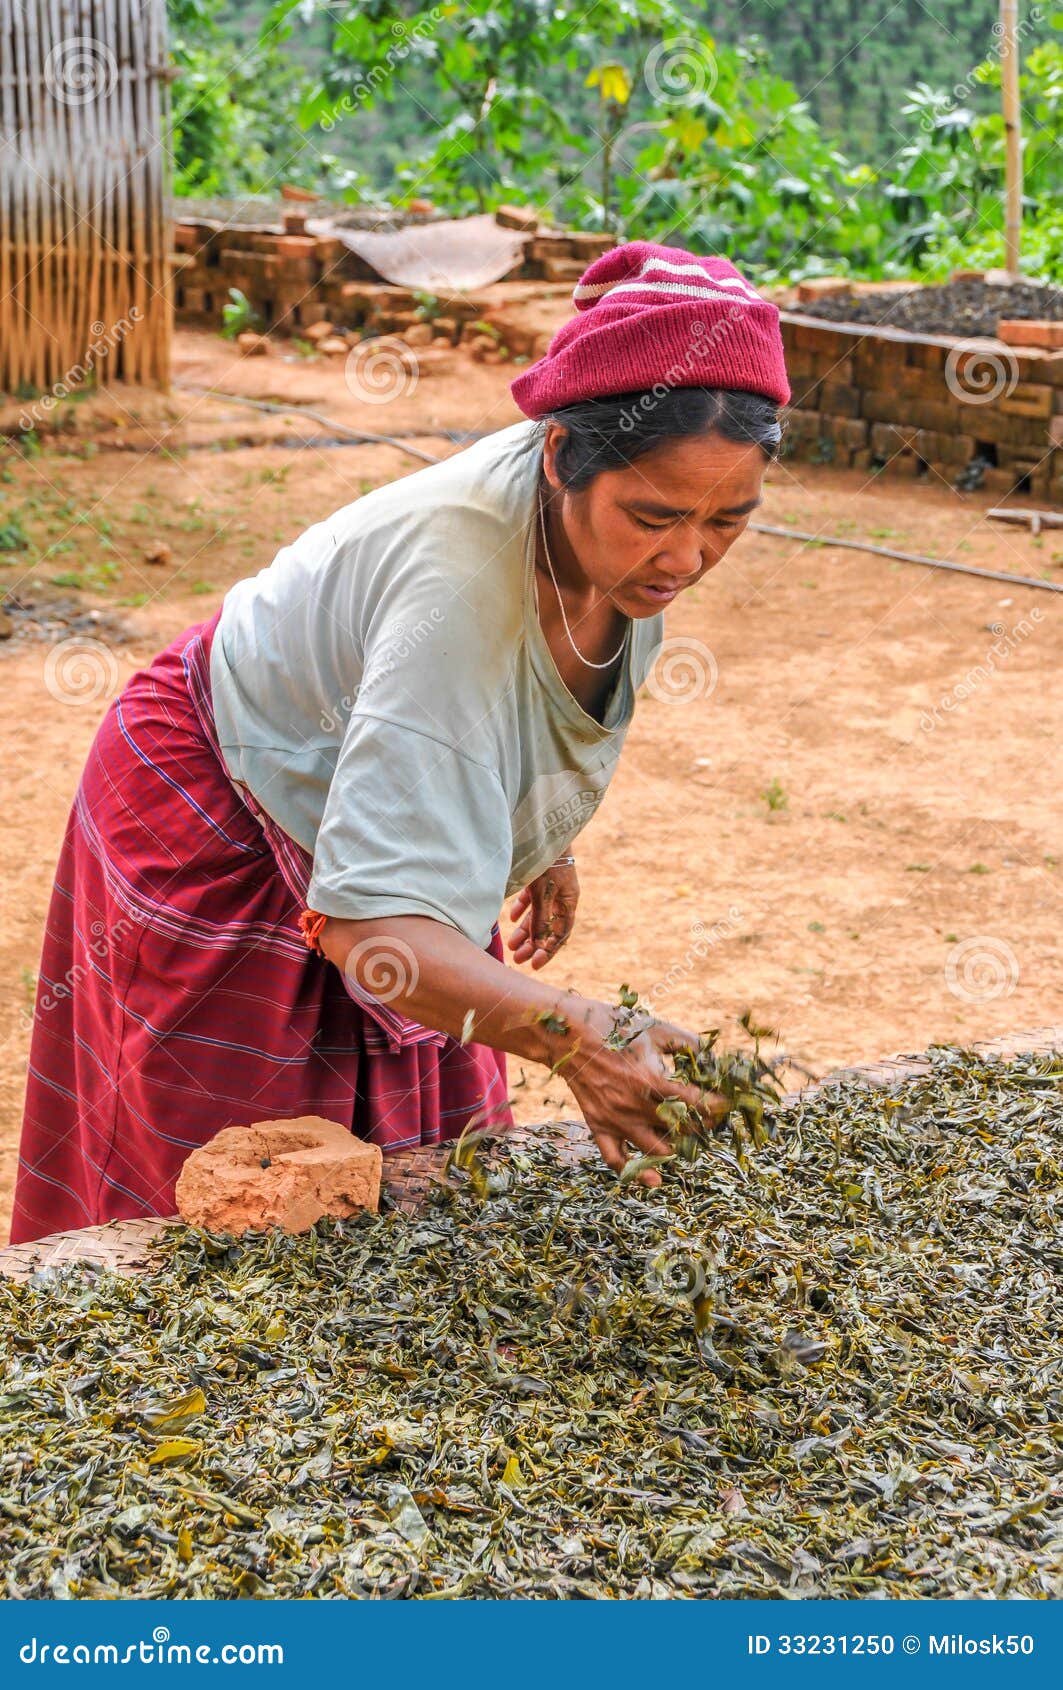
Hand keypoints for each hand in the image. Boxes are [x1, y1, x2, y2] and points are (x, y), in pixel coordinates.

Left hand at [507, 859, 578, 969]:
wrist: (542, 828)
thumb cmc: (546, 860)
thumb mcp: (542, 891)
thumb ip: (540, 917)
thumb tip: (538, 943)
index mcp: (569, 900)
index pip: (561, 933)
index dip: (549, 950)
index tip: (534, 964)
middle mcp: (562, 896)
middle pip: (549, 927)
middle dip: (534, 944)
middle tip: (518, 959)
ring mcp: (550, 887)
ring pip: (538, 915)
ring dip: (526, 931)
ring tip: (512, 945)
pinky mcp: (539, 878)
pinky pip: (532, 900)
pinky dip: (522, 910)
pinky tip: (510, 918)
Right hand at [563, 1007, 728, 1187]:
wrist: (568, 1037)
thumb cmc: (613, 1026)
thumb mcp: (655, 1027)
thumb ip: (687, 1042)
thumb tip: (714, 1055)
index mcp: (648, 1080)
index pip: (693, 1104)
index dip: (715, 1107)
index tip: (726, 1105)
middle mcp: (633, 1106)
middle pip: (680, 1130)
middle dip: (701, 1128)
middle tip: (711, 1123)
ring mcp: (615, 1120)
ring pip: (656, 1150)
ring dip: (677, 1149)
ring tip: (688, 1141)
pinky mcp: (599, 1127)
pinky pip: (616, 1160)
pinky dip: (635, 1172)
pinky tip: (655, 1178)